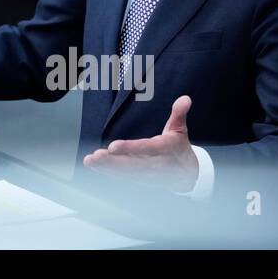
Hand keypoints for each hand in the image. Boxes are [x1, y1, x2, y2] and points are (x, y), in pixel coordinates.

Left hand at [83, 95, 198, 192]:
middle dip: (112, 162)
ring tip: (90, 161)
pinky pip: (122, 177)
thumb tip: (185, 98)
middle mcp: (156, 165)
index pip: (146, 148)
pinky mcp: (140, 179)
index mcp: (166, 149)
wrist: (187, 175)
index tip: (112, 147)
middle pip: (132, 164)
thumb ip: (179, 114)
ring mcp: (147, 175)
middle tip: (95, 156)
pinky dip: (107, 172)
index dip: (130, 149)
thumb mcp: (180, 130)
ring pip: (125, 173)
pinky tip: (94, 165)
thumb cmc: (179, 148)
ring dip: (106, 167)